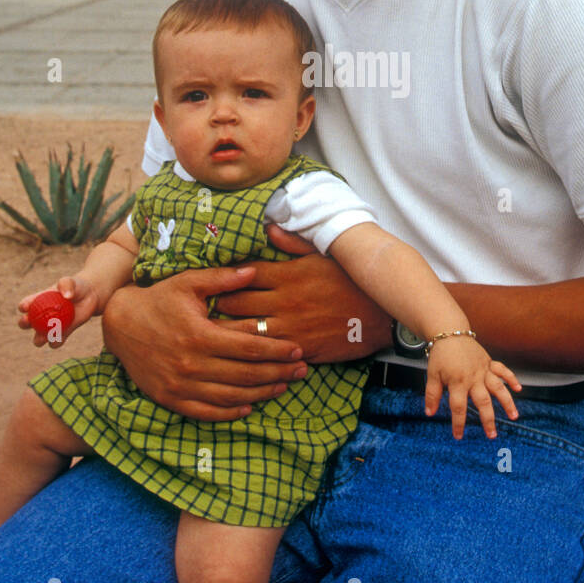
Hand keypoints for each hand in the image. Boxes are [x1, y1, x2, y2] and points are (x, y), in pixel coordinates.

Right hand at [17, 275, 97, 347]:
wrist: (90, 297)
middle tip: (29, 321)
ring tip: (45, 334)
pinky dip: (56, 341)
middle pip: (26, 323)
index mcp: (38, 301)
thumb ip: (66, 284)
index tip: (26, 306)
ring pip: (38, 338)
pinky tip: (61, 336)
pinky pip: (55, 342)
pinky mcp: (62, 334)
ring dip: (39, 339)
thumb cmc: (76, 286)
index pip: (25, 304)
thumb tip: (67, 296)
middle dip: (24, 323)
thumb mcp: (71, 282)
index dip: (23, 306)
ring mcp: (50, 327)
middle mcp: (40, 316)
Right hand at [101, 265, 310, 421]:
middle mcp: (191, 364)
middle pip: (246, 375)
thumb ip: (223, 277)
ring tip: (283, 387)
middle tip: (301, 371)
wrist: (121, 324)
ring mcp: (180, 385)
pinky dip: (229, 413)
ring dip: (260, 395)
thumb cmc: (159, 298)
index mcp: (200, 335)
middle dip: (278, 374)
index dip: (278, 351)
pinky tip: (248, 408)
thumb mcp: (188, 281)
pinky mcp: (170, 398)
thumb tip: (255, 269)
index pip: (250, 348)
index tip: (298, 350)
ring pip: (230, 397)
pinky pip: (205, 412)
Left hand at [216, 223, 391, 363]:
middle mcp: (285, 301)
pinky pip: (266, 354)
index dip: (224, 278)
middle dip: (216, 306)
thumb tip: (267, 228)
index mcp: (289, 275)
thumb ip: (292, 245)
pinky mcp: (299, 350)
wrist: (382, 317)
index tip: (211, 282)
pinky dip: (250, 354)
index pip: (243, 274)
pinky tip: (237, 354)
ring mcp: (291, 328)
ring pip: (245, 332)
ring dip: (226, 332)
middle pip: (236, 304)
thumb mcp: (324, 256)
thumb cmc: (351, 282)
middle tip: (201, 308)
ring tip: (210, 333)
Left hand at [425, 338, 521, 440]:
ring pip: (498, 388)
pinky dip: (511, 378)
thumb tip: (429, 413)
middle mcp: (473, 378)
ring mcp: (483, 370)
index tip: (458, 436)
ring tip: (514, 416)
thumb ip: (432, 395)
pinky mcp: (489, 362)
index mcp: (457, 382)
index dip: (458, 423)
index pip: (458, 407)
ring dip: (507, 402)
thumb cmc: (440, 355)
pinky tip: (519, 388)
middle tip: (492, 435)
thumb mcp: (432, 375)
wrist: (450, 333)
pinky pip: (502, 370)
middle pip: (482, 401)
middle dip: (488, 420)